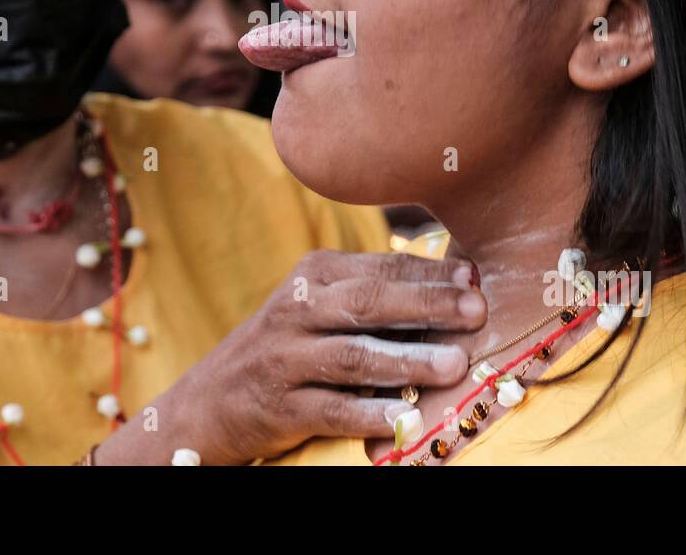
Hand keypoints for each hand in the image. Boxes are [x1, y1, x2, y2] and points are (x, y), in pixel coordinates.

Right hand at [96, 249, 484, 464]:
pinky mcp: (280, 406)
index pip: (378, 268)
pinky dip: (368, 412)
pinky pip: (330, 409)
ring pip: (352, 356)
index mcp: (315, 275)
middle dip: (426, 306)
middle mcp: (297, 310)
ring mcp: (285, 358)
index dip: (428, 274)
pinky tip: (402, 417)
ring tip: (453, 366)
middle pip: (367, 303)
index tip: (473, 281)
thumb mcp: (319, 305)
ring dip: (406, 360)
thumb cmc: (286, 345)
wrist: (210, 399)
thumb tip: (455, 285)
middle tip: (475, 313)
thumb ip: (373, 293)